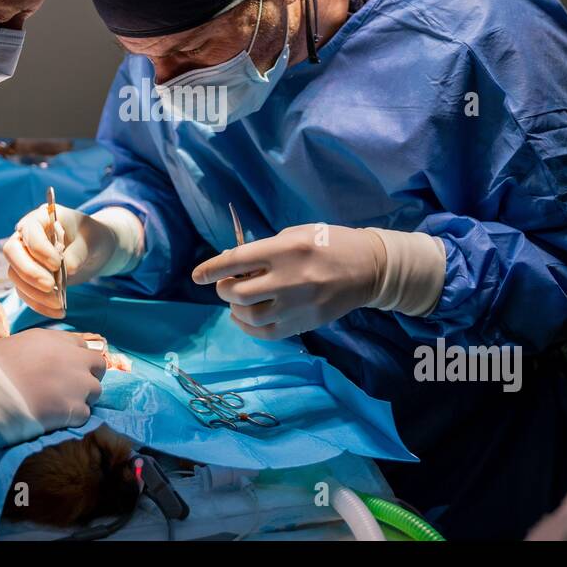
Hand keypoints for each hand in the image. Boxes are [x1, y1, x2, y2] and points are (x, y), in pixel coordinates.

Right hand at [0, 329, 106, 442]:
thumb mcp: (9, 346)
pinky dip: (72, 420)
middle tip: (68, 391)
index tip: (63, 372)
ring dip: (81, 399)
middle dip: (87, 377)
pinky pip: (85, 414)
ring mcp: (74, 383)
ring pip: (95, 391)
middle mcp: (69, 356)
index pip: (80, 346)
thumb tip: (37, 360)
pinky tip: (53, 422)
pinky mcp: (72, 409)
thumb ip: (33, 351)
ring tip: (58, 409)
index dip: (74, 360)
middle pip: (97, 365)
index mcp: (51, 338)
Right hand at [2, 204, 121, 316]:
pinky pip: (25, 292)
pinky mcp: (27, 278)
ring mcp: (23, 258)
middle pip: (12, 252)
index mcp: (40, 219)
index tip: (58, 263)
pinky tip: (57, 312)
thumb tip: (67, 270)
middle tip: (51, 286)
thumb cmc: (91, 237)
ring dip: (34, 292)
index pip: (29, 231)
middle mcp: (25, 237)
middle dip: (29, 272)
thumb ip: (78, 252)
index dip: (39, 248)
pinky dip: (38, 304)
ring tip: (58, 303)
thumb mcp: (91, 240)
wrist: (93, 250)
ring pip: (15, 275)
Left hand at [192, 224, 382, 339]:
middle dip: (224, 290)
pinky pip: (267, 334)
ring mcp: (298, 306)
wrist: (369, 268)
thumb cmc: (329, 244)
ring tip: (238, 302)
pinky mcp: (306, 324)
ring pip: (249, 317)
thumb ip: (264, 250)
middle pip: (238, 293)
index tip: (197, 276)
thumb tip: (232, 265)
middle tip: (227, 285)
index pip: (237, 261)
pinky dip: (250, 327)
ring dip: (235, 310)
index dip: (212, 269)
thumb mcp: (296, 233)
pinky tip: (247, 318)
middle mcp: (290, 279)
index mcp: (286, 250)